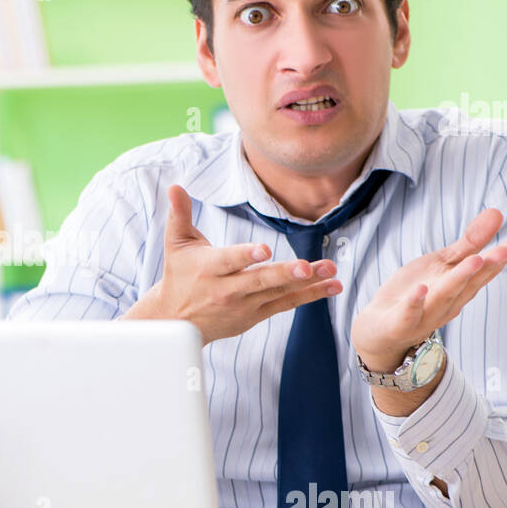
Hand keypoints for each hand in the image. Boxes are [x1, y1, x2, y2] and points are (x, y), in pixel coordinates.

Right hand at [122, 184, 341, 344]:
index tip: (264, 251)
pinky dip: (310, 296)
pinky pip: (285, 303)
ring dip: (308, 283)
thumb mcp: (176, 243)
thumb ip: (179, 213)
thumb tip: (175, 186)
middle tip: (307, 266)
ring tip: (331, 271)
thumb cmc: (179, 275)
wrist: (176, 321)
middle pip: (259, 279)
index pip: (230, 260)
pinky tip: (331, 286)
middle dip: (284, 274)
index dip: (246, 255)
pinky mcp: (256, 314)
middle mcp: (227, 289)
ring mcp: (244, 304)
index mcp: (209, 268)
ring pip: (278, 292)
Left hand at [351, 208, 506, 370]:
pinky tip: (421, 289)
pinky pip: (409, 313)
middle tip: (503, 251)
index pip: (484, 272)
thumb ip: (470, 242)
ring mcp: (426, 314)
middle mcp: (449, 303)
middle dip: (486, 267)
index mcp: (461, 288)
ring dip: (458, 280)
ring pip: (444, 297)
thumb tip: (497, 212)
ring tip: (473, 261)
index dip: (501, 257)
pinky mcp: (401, 323)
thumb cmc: (419, 292)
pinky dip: (415, 302)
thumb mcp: (443, 263)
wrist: (382, 328)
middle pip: (469, 284)